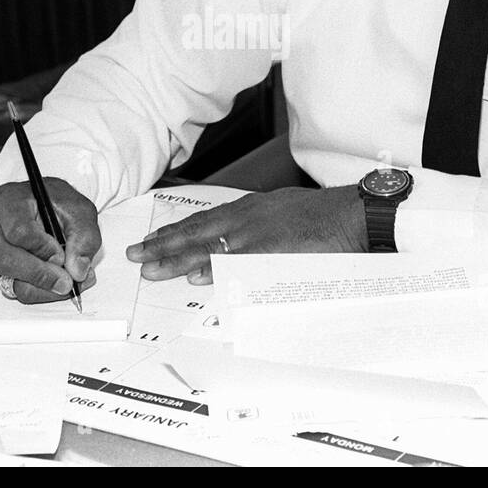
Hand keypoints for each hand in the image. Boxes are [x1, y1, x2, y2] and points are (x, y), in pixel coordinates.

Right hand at [0, 178, 99, 303]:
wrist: (45, 204)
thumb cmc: (57, 202)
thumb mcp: (80, 210)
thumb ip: (84, 238)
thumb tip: (77, 271)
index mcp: (9, 200)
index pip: (19, 231)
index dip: (42, 249)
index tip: (62, 257)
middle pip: (5, 259)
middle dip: (40, 276)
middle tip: (66, 282)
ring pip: (6, 278)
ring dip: (40, 288)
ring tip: (66, 283)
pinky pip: (8, 286)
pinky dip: (35, 290)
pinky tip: (54, 283)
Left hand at [126, 186, 365, 283]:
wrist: (352, 213)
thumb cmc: (323, 215)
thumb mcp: (283, 212)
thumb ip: (258, 227)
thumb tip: (239, 247)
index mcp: (250, 209)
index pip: (203, 221)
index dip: (175, 232)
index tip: (152, 240)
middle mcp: (247, 218)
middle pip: (196, 232)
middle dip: (163, 244)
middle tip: (135, 254)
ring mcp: (258, 235)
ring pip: (208, 248)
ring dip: (178, 259)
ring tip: (151, 268)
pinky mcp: (272, 253)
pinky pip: (237, 265)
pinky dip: (215, 271)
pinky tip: (196, 278)